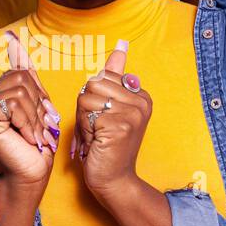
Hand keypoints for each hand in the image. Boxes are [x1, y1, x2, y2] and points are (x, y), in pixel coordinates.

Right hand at [0, 30, 60, 186]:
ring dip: (35, 115)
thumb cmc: (37, 142)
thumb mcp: (36, 102)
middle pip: (20, 79)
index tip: (43, 116)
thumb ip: (26, 73)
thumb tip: (13, 37)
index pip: (20, 73)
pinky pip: (13, 104)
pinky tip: (28, 138)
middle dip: (38, 104)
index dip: (38, 93)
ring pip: (18, 91)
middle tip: (42, 128)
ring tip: (36, 135)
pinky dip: (27, 121)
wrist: (33, 172)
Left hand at [70, 41, 152, 201]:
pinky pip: (85, 113)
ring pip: (87, 97)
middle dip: (86, 107)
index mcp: (142, 95)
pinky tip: (95, 143)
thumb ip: (115, 76)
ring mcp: (132, 113)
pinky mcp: (118, 125)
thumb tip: (121, 44)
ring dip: (83, 119)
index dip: (95, 99)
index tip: (106, 120)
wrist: (114, 181)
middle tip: (98, 129)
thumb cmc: (108, 146)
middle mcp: (141, 102)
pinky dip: (83, 129)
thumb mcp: (112, 108)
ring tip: (96, 136)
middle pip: (93, 83)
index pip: (103, 76)